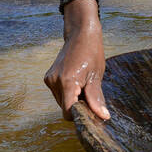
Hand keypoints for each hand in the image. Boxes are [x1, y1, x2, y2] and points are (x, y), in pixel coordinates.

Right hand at [44, 0, 108, 120]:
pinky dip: (68, 93)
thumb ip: (96, 99)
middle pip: (65, 108)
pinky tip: (77, 81)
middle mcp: (54, 82)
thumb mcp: (96, 77)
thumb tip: (103, 117)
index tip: (91, 111)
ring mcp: (49, 79)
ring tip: (83, 84)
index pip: (68, 112)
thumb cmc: (92, 52)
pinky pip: (59, 94)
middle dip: (78, 106)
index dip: (80, 115)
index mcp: (67, 82)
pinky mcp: (48, 78)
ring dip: (73, 99)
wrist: (81, 34)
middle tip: (90, 93)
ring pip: (62, 102)